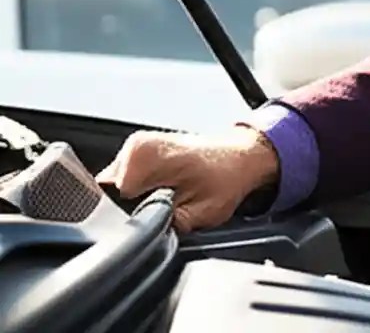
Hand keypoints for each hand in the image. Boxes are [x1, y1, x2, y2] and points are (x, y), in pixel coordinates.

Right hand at [96, 126, 280, 233]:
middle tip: (169, 206)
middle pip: (112, 195)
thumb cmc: (228, 177)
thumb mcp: (201, 212)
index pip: (111, 201)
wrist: (242, 157)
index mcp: (143, 157)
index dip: (133, 217)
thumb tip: (147, 238)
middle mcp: (134, 147)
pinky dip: (142, 190)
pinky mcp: (139, 151)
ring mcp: (135, 146)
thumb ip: (168, 225)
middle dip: (134, 208)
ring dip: (138, 199)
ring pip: (117, 189)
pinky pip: (127, 179)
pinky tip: (165, 190)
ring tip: (170, 195)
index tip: (155, 217)